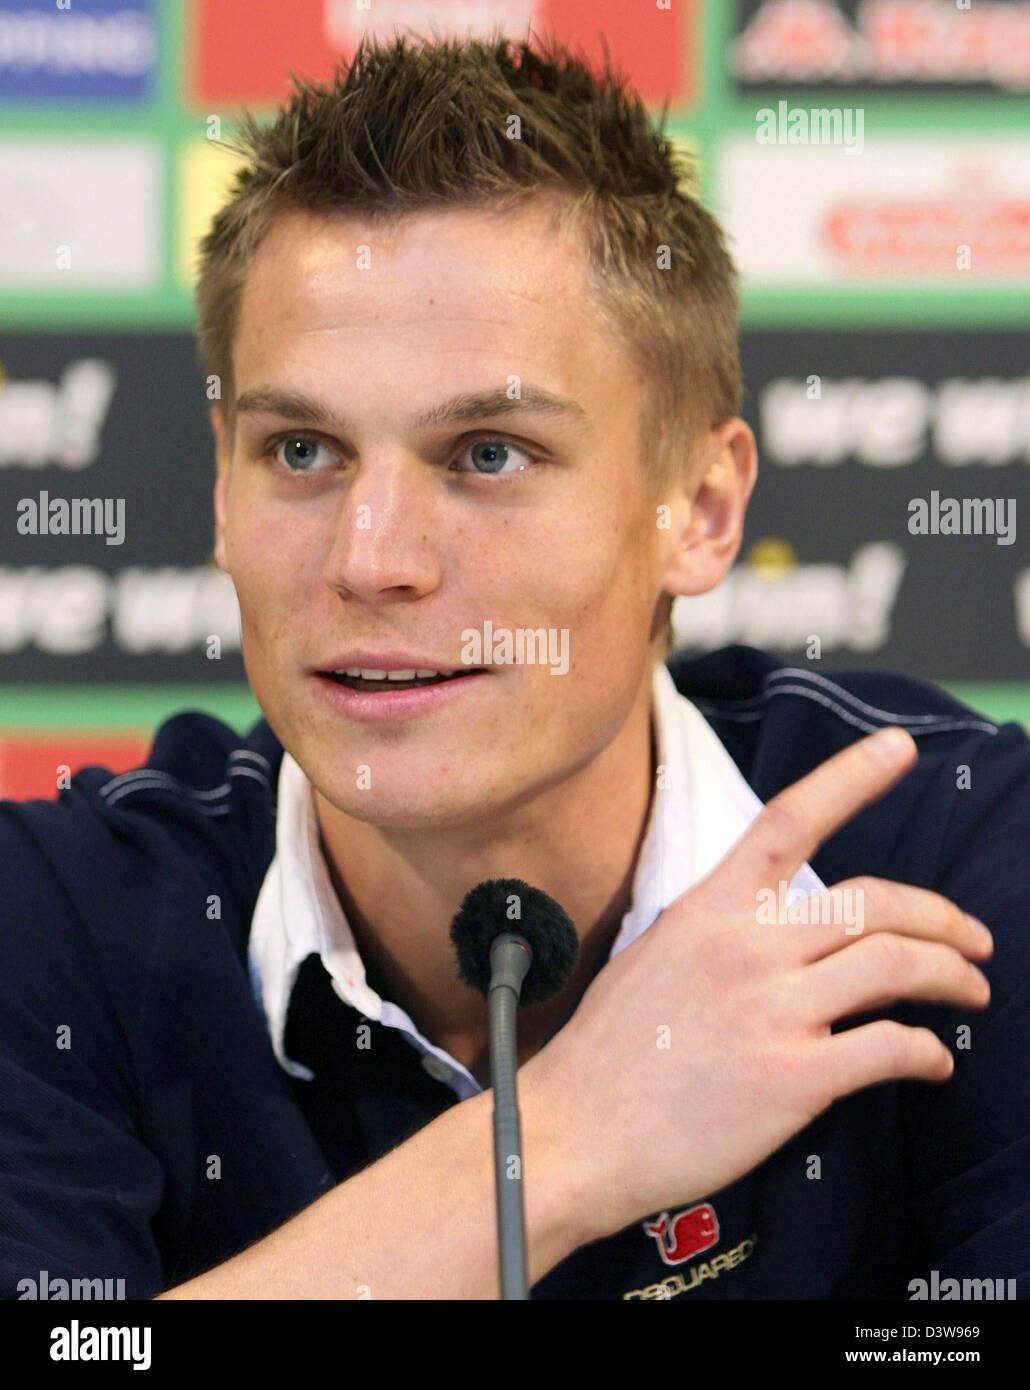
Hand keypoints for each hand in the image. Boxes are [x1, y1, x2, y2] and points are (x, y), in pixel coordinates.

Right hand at [523, 726, 992, 1242]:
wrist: (576, 1131)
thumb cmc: (609, 1050)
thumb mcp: (654, 956)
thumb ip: (721, 932)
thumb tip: (786, 932)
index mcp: (709, 908)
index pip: (790, 820)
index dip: (852, 776)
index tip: (899, 746)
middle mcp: (745, 947)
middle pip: (875, 903)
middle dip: (942, 917)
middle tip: (973, 938)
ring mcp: (770, 1011)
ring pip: (896, 966)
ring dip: (953, 977)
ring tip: (972, 990)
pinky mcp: (792, 1079)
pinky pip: (889, 1048)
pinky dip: (928, 1053)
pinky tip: (933, 1063)